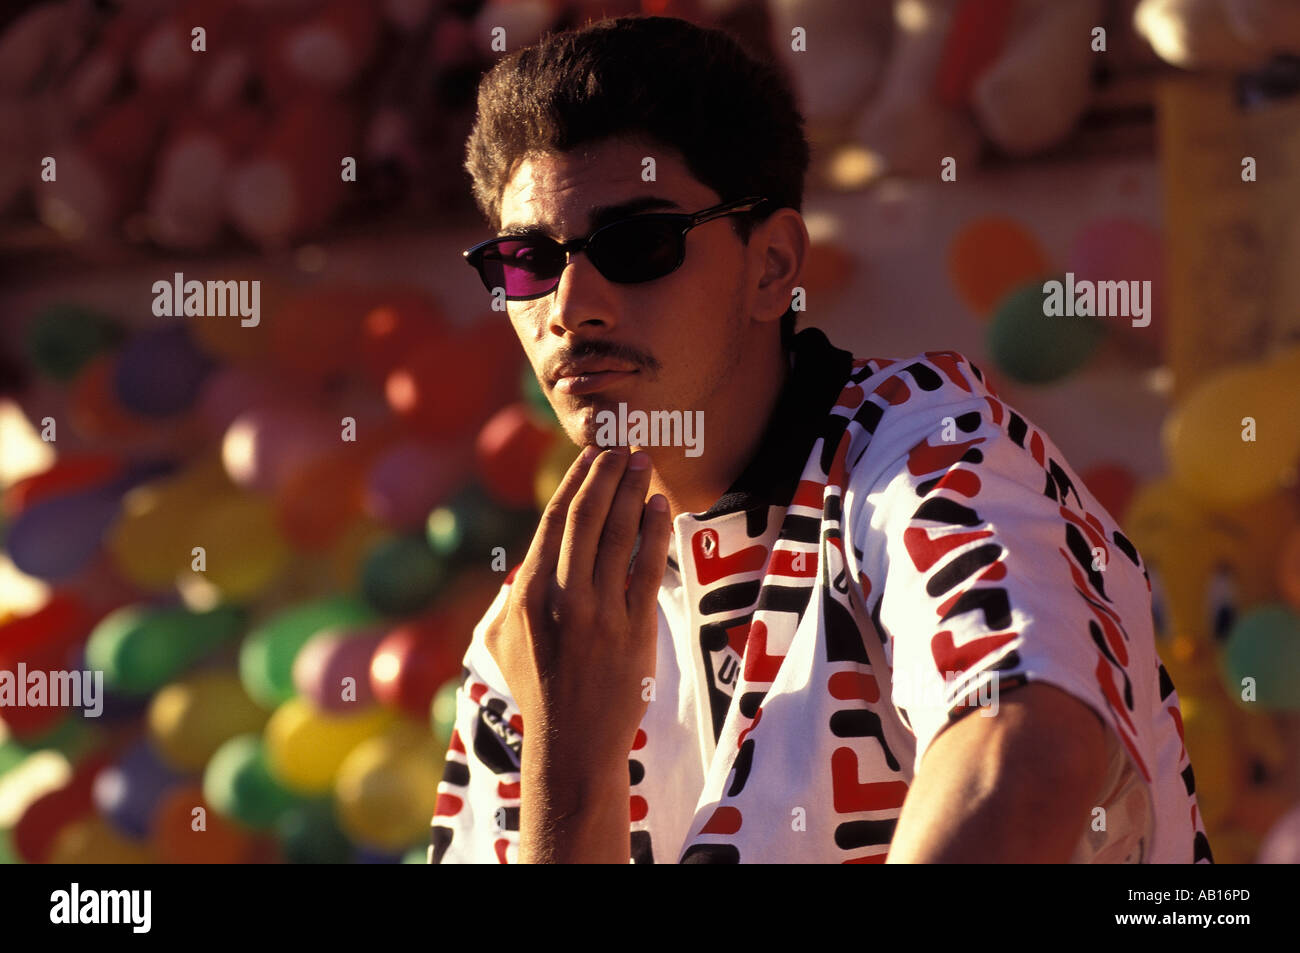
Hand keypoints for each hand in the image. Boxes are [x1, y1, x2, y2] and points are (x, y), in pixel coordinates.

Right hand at [484, 443, 671, 767]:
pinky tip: (660, 506)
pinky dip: (653, 531)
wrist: (572, 743)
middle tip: (624, 446)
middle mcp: (561, 597)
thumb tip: (521, 565)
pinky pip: (647, 568)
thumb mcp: (503, 642)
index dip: (575, 482)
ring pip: (617, 535)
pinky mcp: (633, 630)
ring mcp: (599, 613)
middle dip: (606, 474)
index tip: (592, 455)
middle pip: (586, 517)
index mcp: (526, 594)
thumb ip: (509, 597)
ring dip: (632, 491)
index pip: (552, 522)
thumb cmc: (537, 691)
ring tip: (644, 463)